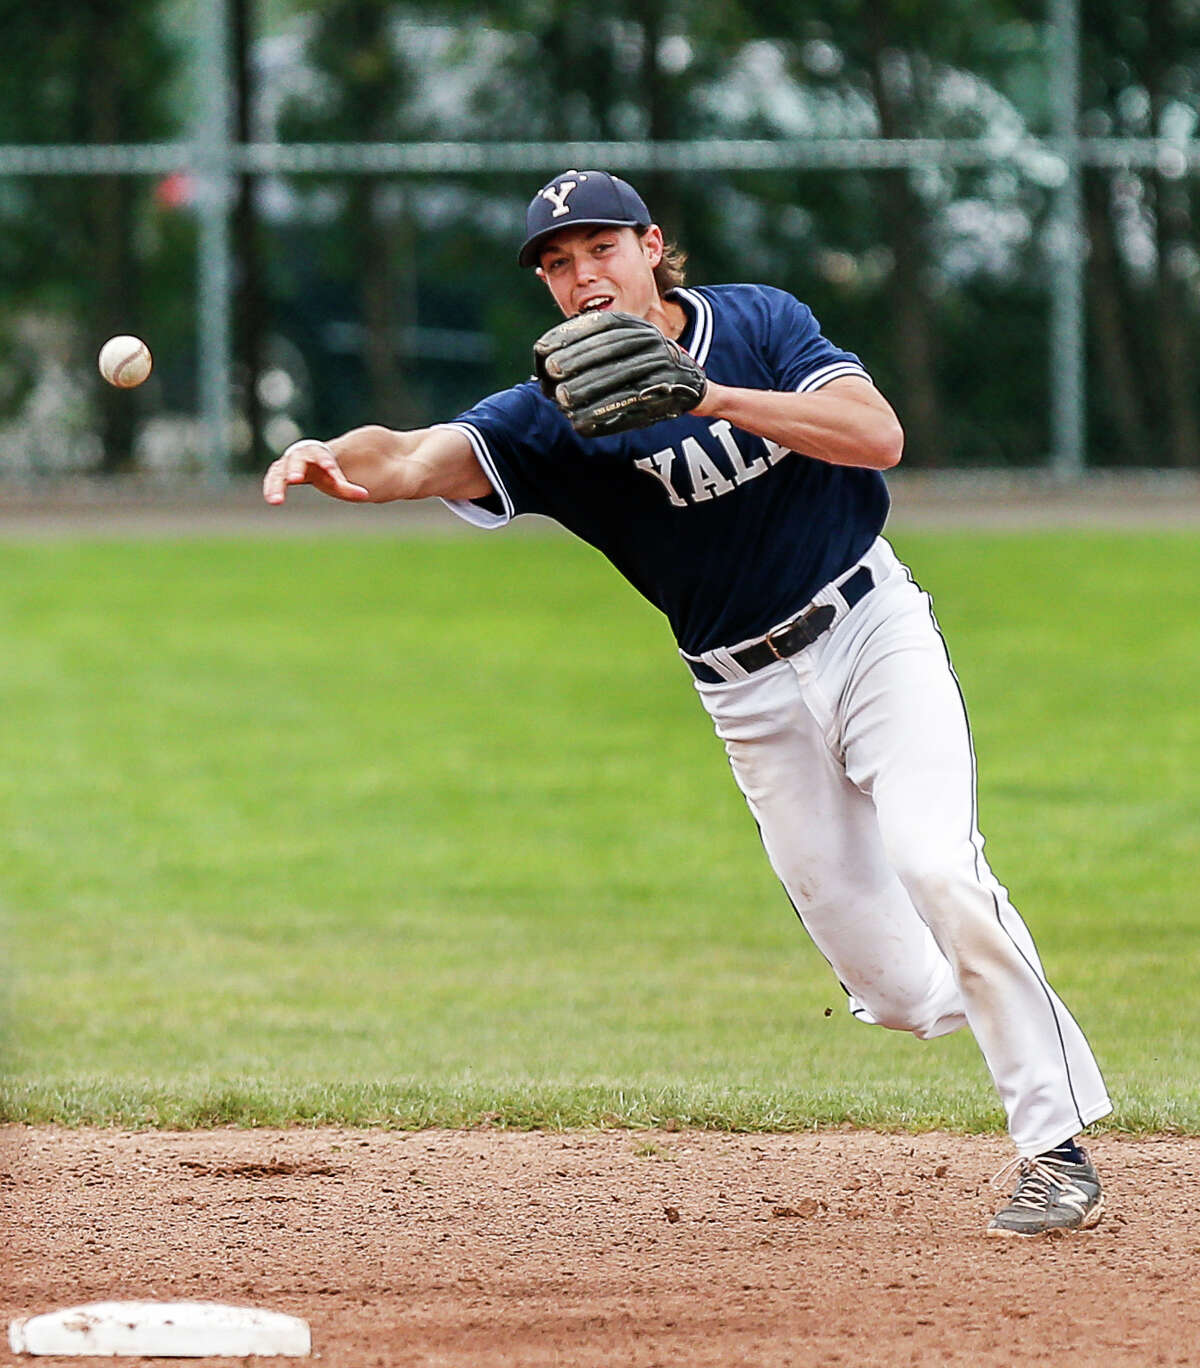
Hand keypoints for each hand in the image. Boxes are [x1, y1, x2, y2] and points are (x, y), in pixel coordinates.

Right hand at [262, 439, 370, 504]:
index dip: (324, 461)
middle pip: (296, 458)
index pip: (320, 454)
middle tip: (296, 478)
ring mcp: (286, 463)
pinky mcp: (278, 473)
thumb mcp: (338, 479)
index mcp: (317, 452)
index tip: (330, 470)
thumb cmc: (327, 472)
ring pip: (279, 470)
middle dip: (296, 467)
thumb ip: (350, 488)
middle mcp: (299, 455)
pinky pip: (272, 479)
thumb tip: (366, 496)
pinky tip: (272, 500)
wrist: (311, 462)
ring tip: (276, 501)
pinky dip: (271, 488)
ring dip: (277, 484)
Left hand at [533, 310, 706, 437]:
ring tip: (562, 399)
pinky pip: (631, 403)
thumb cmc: (641, 366)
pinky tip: (582, 422)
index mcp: (636, 326)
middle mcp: (651, 340)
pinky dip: (604, 413)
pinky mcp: (665, 393)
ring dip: (588, 388)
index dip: (570, 334)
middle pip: (609, 348)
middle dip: (577, 360)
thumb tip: (543, 365)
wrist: (691, 384)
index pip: (600, 324)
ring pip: (619, 375)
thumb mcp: (621, 348)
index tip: (542, 348)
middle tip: (550, 375)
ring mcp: (661, 366)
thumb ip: (589, 351)